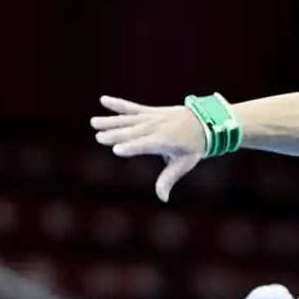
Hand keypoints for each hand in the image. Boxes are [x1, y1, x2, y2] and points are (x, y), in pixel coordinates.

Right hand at [90, 96, 205, 202]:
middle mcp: (156, 127)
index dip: (132, 147)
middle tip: (99, 138)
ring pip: (128, 119)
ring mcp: (151, 118)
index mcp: (165, 141)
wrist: (204, 122)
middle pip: (132, 132)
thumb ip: (169, 179)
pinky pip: (131, 107)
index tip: (117, 150)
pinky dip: (117, 104)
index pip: (145, 145)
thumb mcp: (183, 164)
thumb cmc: (192, 147)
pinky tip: (103, 100)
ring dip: (111, 121)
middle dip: (116, 135)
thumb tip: (163, 199)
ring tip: (94, 123)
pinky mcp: (148, 111)